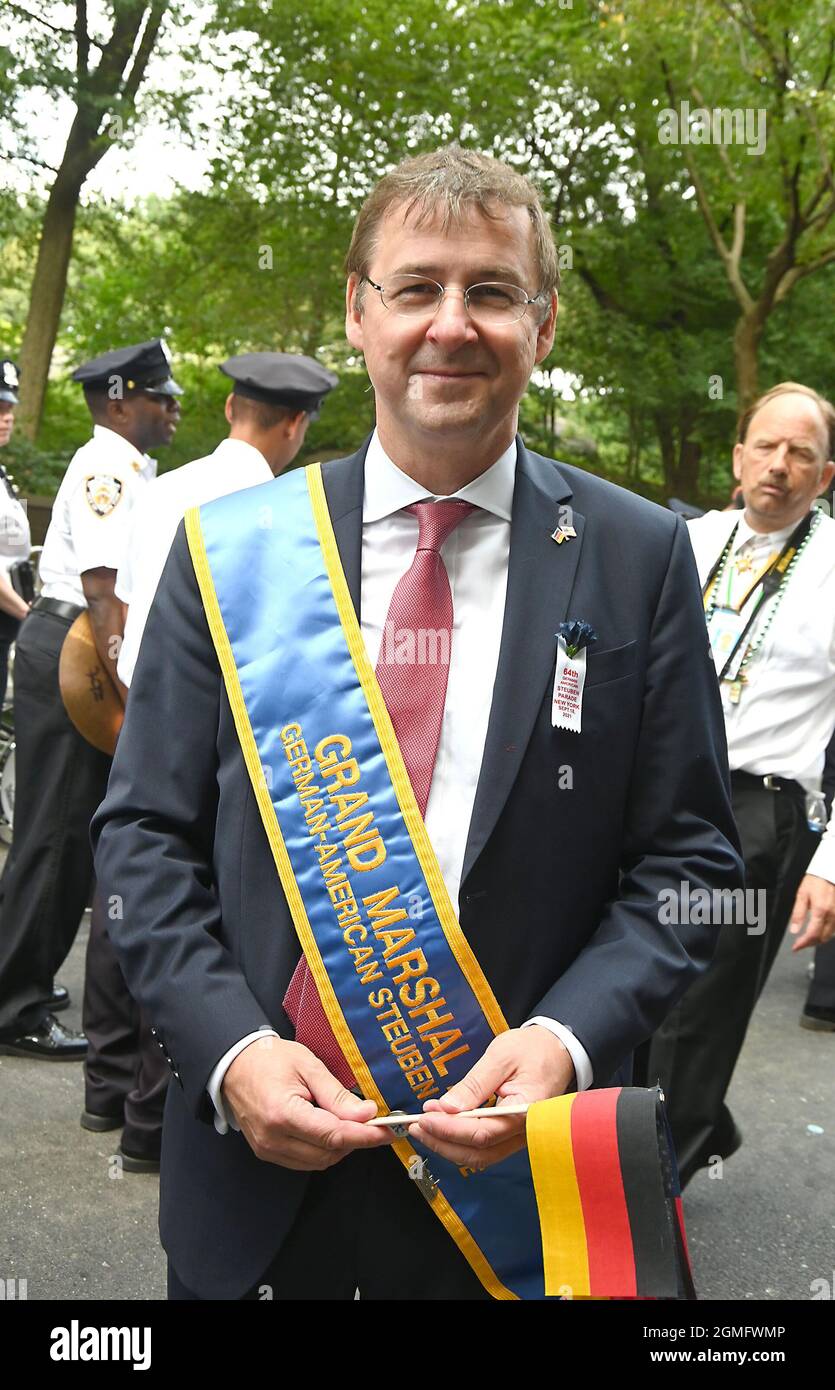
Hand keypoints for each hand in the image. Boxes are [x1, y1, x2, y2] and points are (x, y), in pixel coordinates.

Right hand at [221, 1035, 391, 1170]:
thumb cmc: (270, 1059)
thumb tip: (366, 1115)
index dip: (365, 1136)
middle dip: (355, 1140)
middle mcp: (273, 1138)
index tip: (388, 1132)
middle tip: (372, 1123)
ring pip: (318, 1162)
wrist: (234, 1065)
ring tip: (349, 1122)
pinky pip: (304, 1161)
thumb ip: (337, 1094)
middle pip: (328, 1153)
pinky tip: (328, 1129)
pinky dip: (322, 1150)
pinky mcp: (267, 1152)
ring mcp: (267, 1149)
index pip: (333, 1135)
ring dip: (339, 1147)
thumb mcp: (308, 1066)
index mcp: (282, 1113)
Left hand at [407, 1026, 575, 1171]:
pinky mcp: (512, 1135)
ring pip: (481, 1155)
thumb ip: (475, 1084)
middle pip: (479, 1152)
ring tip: (424, 1128)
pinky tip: (443, 1127)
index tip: (425, 1117)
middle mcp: (525, 1132)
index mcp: (527, 1111)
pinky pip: (485, 1147)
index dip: (450, 1129)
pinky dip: (461, 1142)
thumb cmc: (533, 1049)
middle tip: (417, 1126)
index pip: (483, 1132)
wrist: (557, 1050)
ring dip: (449, 1145)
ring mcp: (519, 1137)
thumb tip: (448, 1107)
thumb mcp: (501, 1056)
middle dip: (443, 1142)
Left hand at [789, 874, 834, 949]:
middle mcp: (832, 915)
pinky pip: (834, 929)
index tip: (795, 947)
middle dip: (810, 943)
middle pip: (822, 938)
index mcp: (820, 911)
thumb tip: (794, 930)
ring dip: (818, 940)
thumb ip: (798, 913)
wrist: (829, 872)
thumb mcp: (802, 895)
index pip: (812, 935)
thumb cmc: (815, 881)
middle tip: (800, 944)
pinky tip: (819, 932)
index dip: (803, 944)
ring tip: (807, 939)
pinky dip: (826, 934)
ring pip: (830, 936)